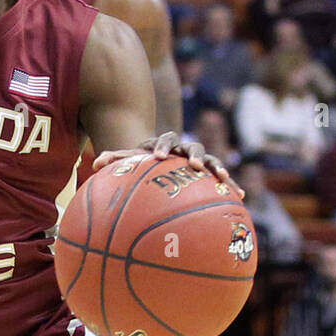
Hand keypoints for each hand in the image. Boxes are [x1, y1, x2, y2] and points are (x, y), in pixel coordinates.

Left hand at [92, 132, 234, 188]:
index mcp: (165, 144)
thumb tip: (94, 163)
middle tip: (194, 165)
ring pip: (212, 160)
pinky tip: (241, 196)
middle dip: (194, 155)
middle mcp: (184, 149)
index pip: (164, 140)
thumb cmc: (145, 162)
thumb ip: (116, 160)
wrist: (165, 156)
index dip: (162, 147)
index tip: (158, 157)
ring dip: (217, 168)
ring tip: (224, 179)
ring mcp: (199, 159)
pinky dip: (231, 185)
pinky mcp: (210, 171)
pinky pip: (222, 178)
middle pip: (192, 147)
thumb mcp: (132, 160)